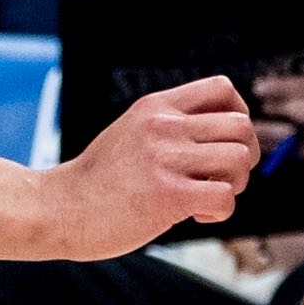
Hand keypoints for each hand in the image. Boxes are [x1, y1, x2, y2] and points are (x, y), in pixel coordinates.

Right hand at [38, 74, 259, 255]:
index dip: (239, 116)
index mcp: (156, 107)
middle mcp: (163, 126)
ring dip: (235, 185)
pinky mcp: (168, 195)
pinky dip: (221, 212)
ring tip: (206, 196)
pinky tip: (195, 215)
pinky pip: (225, 197)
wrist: (58, 209)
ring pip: (239, 160)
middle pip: (242, 126)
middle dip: (245, 156)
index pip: (223, 89)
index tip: (225, 143)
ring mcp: (166, 159)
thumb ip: (170, 128)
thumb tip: (220, 137)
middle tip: (222, 177)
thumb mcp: (132, 132)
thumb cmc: (97, 181)